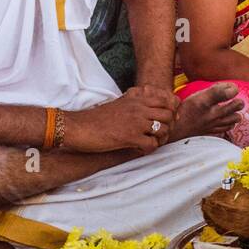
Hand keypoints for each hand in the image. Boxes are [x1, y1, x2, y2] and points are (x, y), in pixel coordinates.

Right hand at [63, 86, 177, 154]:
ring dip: (159, 139)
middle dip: (168, 127)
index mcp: (136, 99)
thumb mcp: (119, 104)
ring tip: (149, 142)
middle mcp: (139, 108)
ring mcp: (136, 122)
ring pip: (164, 130)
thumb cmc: (97, 118)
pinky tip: (139, 149)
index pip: (166, 101)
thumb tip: (148, 106)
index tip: (164, 122)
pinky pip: (152, 144)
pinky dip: (149, 149)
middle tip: (158, 135)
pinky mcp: (130, 137)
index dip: (170, 113)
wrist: (78, 127)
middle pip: (169, 116)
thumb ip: (135, 102)